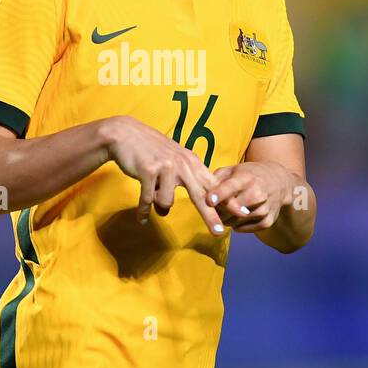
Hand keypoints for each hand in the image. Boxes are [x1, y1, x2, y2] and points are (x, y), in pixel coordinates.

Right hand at [102, 116, 225, 234]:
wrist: (125, 134)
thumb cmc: (148, 150)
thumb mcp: (170, 162)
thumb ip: (176, 184)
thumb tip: (165, 211)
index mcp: (192, 163)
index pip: (214, 186)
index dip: (229, 201)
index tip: (243, 213)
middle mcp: (183, 164)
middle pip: (201, 197)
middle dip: (210, 216)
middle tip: (219, 233)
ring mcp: (167, 167)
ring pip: (166, 202)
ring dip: (157, 203)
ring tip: (149, 195)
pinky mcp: (149, 171)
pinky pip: (148, 200)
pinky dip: (143, 211)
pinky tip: (141, 218)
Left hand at [206, 162, 293, 232]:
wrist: (279, 182)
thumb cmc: (250, 175)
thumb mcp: (235, 169)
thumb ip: (217, 177)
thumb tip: (202, 188)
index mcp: (246, 178)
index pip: (231, 187)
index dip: (219, 194)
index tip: (209, 200)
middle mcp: (257, 193)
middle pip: (232, 209)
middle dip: (219, 211)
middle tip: (214, 209)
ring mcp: (264, 208)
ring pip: (237, 221)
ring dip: (227, 219)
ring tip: (226, 212)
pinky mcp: (268, 220)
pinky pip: (245, 228)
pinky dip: (237, 226)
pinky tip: (236, 219)